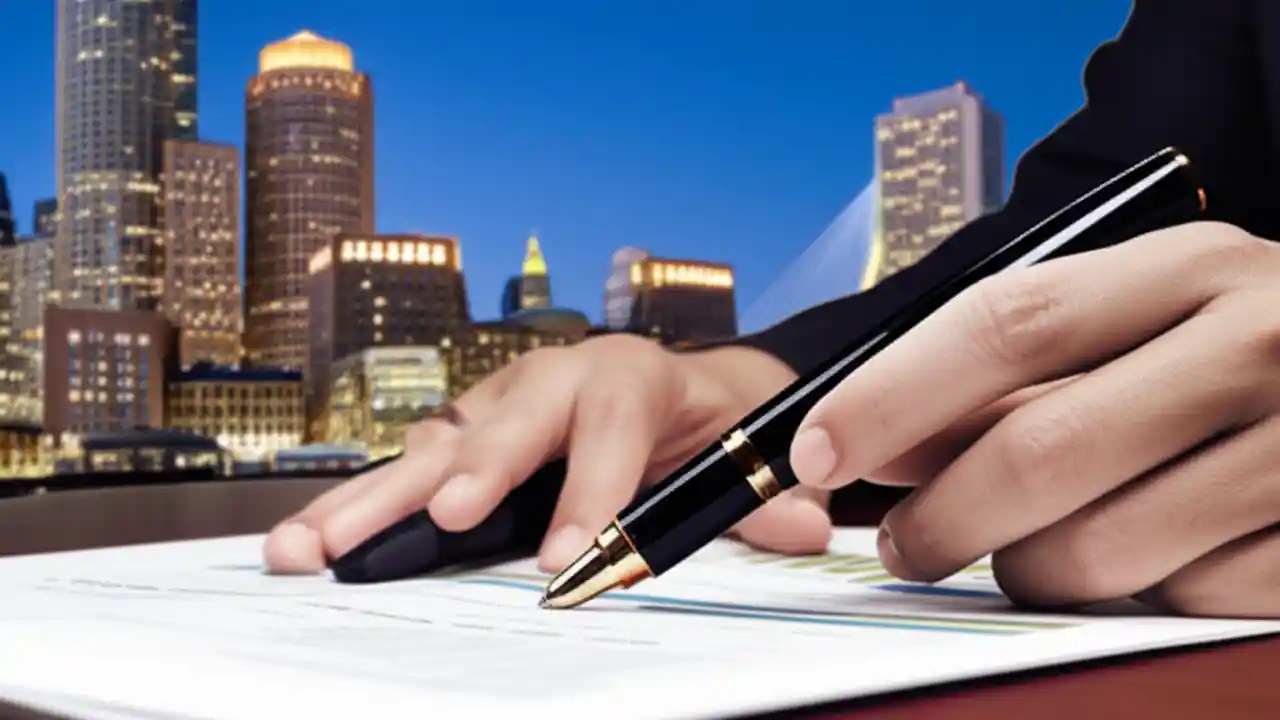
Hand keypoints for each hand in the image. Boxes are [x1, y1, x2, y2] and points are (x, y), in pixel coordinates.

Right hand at [264, 335, 831, 573]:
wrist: (671, 393)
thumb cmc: (702, 423)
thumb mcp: (748, 454)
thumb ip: (769, 498)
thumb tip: (806, 529)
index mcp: (632, 376)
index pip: (613, 424)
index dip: (593, 489)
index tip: (569, 559)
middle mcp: (553, 379)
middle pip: (508, 420)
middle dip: (474, 469)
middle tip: (446, 515)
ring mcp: (498, 406)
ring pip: (435, 446)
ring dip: (376, 497)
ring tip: (317, 545)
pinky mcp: (461, 438)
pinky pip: (407, 470)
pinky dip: (359, 506)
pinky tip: (312, 542)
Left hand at [790, 221, 1279, 617]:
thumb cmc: (1233, 346)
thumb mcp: (1139, 321)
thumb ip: (1010, 374)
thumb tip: (873, 440)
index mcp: (1189, 267)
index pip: (1006, 323)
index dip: (892, 394)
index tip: (816, 448)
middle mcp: (1259, 343)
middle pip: (1040, 451)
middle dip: (937, 519)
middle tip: (900, 544)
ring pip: (1099, 551)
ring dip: (1030, 568)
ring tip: (1033, 545)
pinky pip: (1178, 602)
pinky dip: (1132, 595)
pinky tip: (1148, 553)